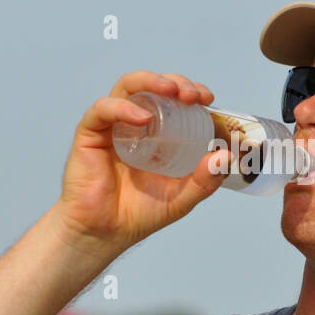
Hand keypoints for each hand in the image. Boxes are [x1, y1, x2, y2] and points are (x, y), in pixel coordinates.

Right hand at [55, 71, 227, 253]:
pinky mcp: (90, 134)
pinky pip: (103, 110)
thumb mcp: (182, 198)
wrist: (106, 233)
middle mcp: (134, 124)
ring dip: (150, 81)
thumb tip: (225, 156)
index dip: (190, 91)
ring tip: (170, 90)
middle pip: (152, 86)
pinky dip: (123, 108)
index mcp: (157, 133)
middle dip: (175, 82)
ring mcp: (112, 127)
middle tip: (192, 95)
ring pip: (127, 87)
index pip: (173, 100)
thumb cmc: (139, 213)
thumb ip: (204, 180)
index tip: (207, 98)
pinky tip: (142, 118)